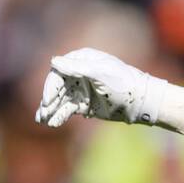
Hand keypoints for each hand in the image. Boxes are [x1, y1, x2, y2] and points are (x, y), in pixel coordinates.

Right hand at [37, 48, 156, 126]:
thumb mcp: (101, 74)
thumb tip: (53, 61)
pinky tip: (52, 122)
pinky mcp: (84, 105)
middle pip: (58, 86)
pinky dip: (59, 116)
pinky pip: (67, 110)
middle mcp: (79, 73)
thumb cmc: (124, 84)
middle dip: (49, 100)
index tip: (48, 100)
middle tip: (43, 113)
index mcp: (83, 60)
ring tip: (43, 120)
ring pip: (60, 99)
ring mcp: (81, 90)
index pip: (59, 71)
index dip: (51, 86)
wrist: (140, 102)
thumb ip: (77, 68)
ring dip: (51, 109)